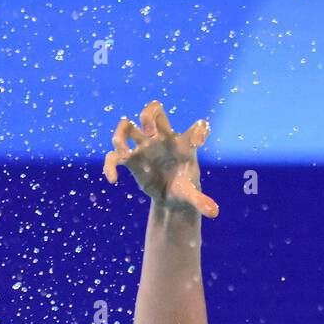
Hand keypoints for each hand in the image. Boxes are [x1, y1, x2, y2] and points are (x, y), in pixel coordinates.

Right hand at [103, 100, 218, 217]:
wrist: (171, 197)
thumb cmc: (184, 189)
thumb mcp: (192, 196)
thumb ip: (200, 201)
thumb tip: (213, 213)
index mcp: (183, 144)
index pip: (196, 128)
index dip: (199, 129)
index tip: (200, 140)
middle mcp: (163, 139)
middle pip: (153, 110)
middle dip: (148, 115)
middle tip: (148, 133)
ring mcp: (145, 147)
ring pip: (127, 126)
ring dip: (120, 133)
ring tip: (124, 153)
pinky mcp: (132, 160)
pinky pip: (114, 156)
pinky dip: (110, 165)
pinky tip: (113, 180)